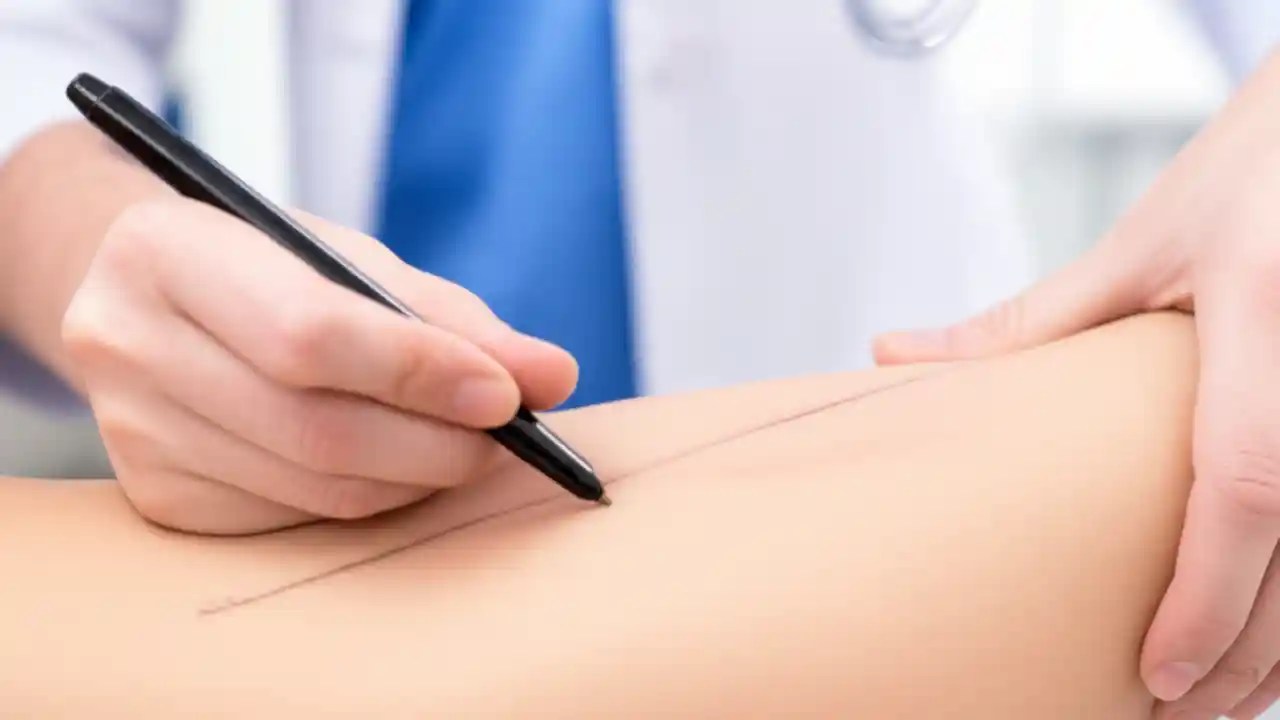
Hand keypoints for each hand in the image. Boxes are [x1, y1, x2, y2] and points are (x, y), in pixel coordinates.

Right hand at [63, 197, 576, 534]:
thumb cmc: (266, 266)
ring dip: (412, 477)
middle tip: (505, 437)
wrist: (146, 294)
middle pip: (313, 426)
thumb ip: (448, 317)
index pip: (310, 332)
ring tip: (461, 448)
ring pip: (311, 485)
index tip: (509, 395)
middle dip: (434, 442)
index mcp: (167, 252)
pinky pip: (292, 517)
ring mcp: (131, 430)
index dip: (419, 371)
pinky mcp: (156, 495)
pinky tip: (392, 468)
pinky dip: (365, 499)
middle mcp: (126, 342)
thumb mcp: (348, 261)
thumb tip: (552, 376)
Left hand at [875, 53, 1279, 718]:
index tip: (1158, 673)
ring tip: (1222, 700)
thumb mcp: (1139, 242)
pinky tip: (1269, 630)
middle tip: (1177, 715)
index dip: (1208, 593)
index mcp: (1257, 319)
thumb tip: (892, 355)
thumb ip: (1031, 319)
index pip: (1240, 482)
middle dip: (1250, 651)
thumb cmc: (1244, 174)